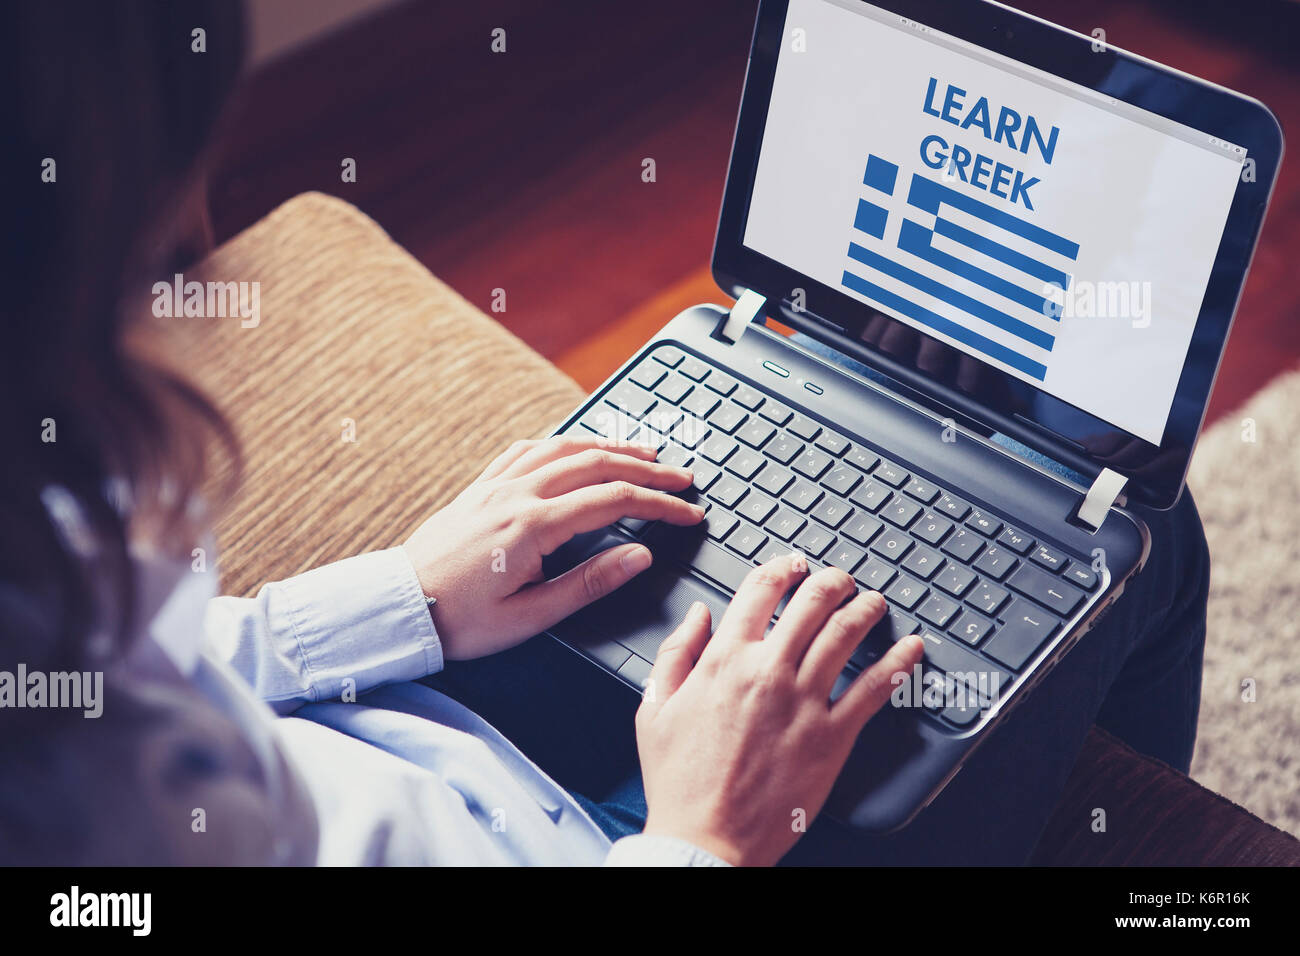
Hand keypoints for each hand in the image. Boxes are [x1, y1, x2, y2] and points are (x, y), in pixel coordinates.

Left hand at [402, 435, 702, 660]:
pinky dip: (562, 441)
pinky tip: (575, 446)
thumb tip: (639, 555)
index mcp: (533, 526)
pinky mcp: (479, 488)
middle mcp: (516, 494)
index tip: (689, 512)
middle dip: (647, 467)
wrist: (399, 608)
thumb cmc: (460, 621)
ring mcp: (495, 485)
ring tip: (644, 451)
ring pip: (564, 447)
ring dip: (610, 445)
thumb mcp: (531, 615)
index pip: (614, 500)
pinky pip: (527, 449)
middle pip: (596, 463)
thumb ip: (590, 582)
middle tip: (681, 477)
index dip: (660, 504)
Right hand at [635, 553, 924, 865]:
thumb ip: (676, 653)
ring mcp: (803, 702)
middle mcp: (767, 672)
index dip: (782, 568)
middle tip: (842, 580)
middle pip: (811, 603)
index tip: (793, 564)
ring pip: (844, 635)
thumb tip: (696, 615)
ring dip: (865, 609)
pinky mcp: (832, 736)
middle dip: (832, 582)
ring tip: (874, 603)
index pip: (760, 592)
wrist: (705, 837)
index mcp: (723, 661)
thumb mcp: (654, 708)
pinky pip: (874, 689)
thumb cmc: (679, 781)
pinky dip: (898, 663)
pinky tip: (911, 649)